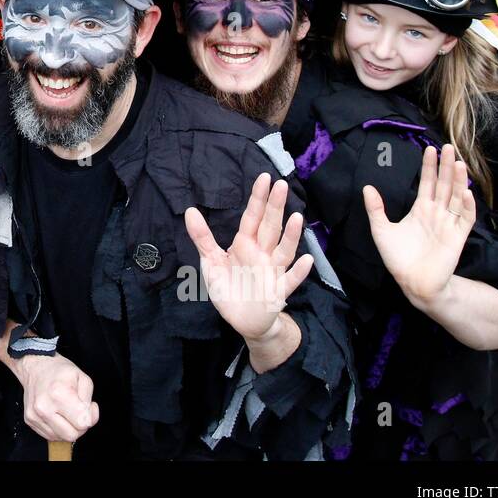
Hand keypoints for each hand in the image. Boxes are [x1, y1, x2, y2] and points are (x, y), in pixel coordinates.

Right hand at [11, 352, 98, 443]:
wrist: (35, 366)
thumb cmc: (59, 371)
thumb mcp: (83, 378)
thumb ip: (89, 401)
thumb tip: (88, 419)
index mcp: (59, 394)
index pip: (82, 423)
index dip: (90, 417)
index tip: (88, 407)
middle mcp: (44, 407)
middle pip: (72, 435)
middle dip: (79, 427)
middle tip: (79, 412)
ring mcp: (34, 415)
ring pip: (60, 438)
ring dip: (68, 428)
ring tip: (67, 413)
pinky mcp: (29, 420)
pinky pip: (50, 436)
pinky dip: (57, 429)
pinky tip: (58, 415)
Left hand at [184, 173, 312, 341]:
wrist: (242, 320)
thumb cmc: (229, 287)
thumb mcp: (211, 261)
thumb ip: (202, 237)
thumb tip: (190, 210)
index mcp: (245, 244)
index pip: (252, 217)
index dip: (258, 199)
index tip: (265, 178)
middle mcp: (261, 254)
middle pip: (270, 227)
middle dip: (275, 207)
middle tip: (281, 185)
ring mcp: (272, 272)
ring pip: (284, 251)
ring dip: (291, 236)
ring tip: (297, 217)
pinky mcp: (277, 292)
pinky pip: (290, 281)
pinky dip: (299, 272)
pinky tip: (307, 259)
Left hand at [364, 144, 474, 308]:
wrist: (411, 282)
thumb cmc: (398, 258)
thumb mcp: (381, 230)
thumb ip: (375, 209)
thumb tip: (367, 187)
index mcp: (420, 210)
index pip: (427, 183)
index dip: (429, 167)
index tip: (430, 150)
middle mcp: (436, 213)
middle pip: (444, 185)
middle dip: (447, 167)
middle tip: (449, 147)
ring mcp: (448, 224)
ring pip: (456, 197)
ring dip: (459, 181)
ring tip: (459, 163)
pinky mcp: (457, 237)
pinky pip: (465, 218)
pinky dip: (467, 206)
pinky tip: (465, 192)